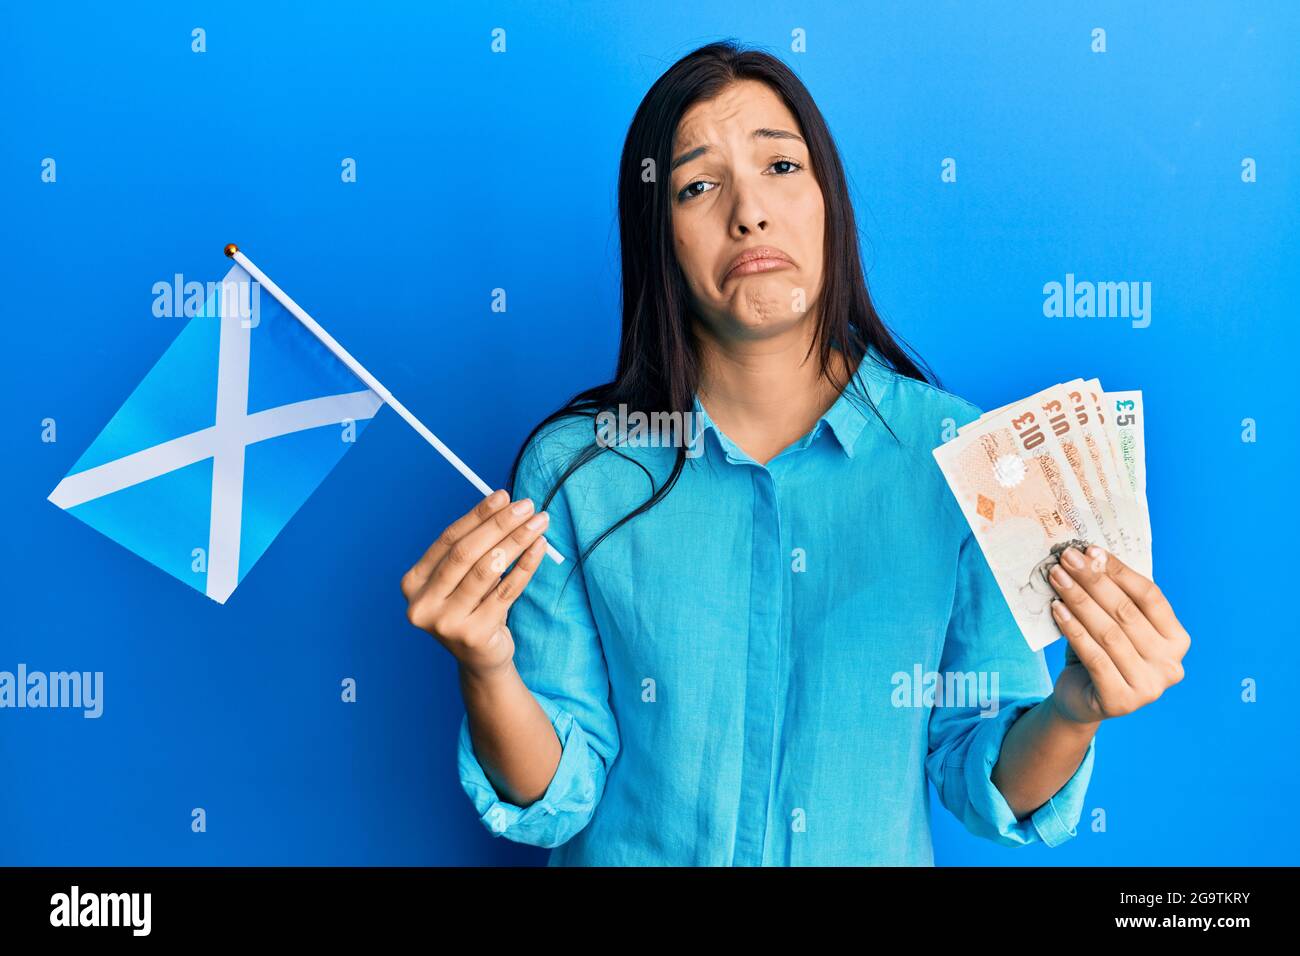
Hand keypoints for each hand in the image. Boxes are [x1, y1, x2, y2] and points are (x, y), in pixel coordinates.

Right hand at [401, 490, 550, 675]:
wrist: (481, 659)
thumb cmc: (474, 607)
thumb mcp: (464, 578)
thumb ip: (474, 545)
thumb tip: (504, 502)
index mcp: (413, 583)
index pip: (448, 539)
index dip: (477, 515)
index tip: (503, 496)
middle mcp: (423, 604)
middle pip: (466, 553)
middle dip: (500, 525)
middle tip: (527, 506)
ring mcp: (446, 623)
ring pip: (488, 570)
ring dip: (517, 541)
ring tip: (539, 522)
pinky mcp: (474, 635)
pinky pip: (507, 592)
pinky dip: (526, 565)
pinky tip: (540, 547)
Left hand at [1047, 545, 1189, 724]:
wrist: (1080, 699)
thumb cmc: (1098, 654)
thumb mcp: (1109, 623)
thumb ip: (1109, 596)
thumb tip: (1091, 555)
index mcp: (1177, 640)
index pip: (1150, 597)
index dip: (1120, 572)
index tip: (1092, 550)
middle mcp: (1170, 665)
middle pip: (1127, 613)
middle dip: (1093, 581)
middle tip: (1067, 559)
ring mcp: (1149, 687)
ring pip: (1109, 633)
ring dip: (1079, 601)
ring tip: (1057, 579)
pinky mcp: (1121, 701)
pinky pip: (1094, 656)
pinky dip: (1073, 630)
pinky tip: (1056, 610)